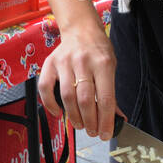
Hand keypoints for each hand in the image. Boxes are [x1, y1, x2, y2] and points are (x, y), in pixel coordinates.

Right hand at [37, 21, 117, 141]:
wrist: (81, 29)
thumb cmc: (98, 49)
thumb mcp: (111, 67)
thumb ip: (111, 93)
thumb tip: (117, 119)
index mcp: (103, 63)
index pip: (105, 98)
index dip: (106, 120)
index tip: (106, 133)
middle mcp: (83, 62)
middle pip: (85, 100)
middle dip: (90, 121)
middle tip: (93, 131)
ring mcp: (64, 62)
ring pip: (67, 96)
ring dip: (74, 116)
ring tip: (80, 125)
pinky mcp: (50, 63)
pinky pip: (45, 88)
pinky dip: (50, 104)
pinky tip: (59, 113)